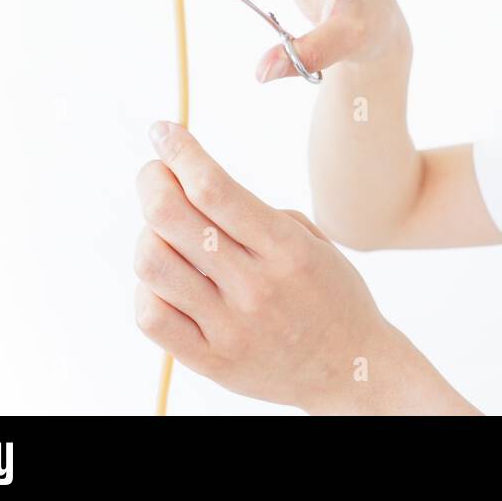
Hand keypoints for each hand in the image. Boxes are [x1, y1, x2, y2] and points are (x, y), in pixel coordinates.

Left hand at [133, 120, 477, 414]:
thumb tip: (194, 184)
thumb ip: (257, 215)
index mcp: (286, 247)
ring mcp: (229, 326)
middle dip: (153, 181)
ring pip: (153, 263)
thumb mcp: (312, 242)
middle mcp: (254, 284)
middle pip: (172, 218)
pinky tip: (167, 279)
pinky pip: (152, 316)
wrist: (353, 368)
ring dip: (149, 234)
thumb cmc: (333, 295)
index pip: (214, 188)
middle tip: (156, 174)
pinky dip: (148, 287)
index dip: (180, 152)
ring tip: (165, 232)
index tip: (162, 132)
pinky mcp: (212, 360)